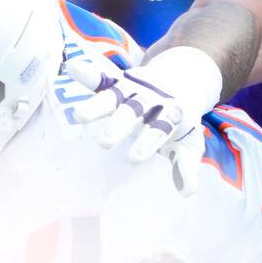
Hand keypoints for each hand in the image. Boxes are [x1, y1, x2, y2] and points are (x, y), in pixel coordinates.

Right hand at [67, 46, 222, 195]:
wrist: (183, 80)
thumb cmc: (180, 121)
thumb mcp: (189, 142)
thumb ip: (185, 165)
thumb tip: (188, 192)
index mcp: (171, 115)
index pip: (159, 130)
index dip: (147, 142)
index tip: (134, 157)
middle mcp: (150, 101)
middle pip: (133, 112)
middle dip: (119, 126)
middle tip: (105, 142)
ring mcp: (133, 90)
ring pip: (114, 96)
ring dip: (98, 106)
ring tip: (79, 116)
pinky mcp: (119, 82)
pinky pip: (102, 78)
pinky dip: (88, 74)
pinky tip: (72, 69)